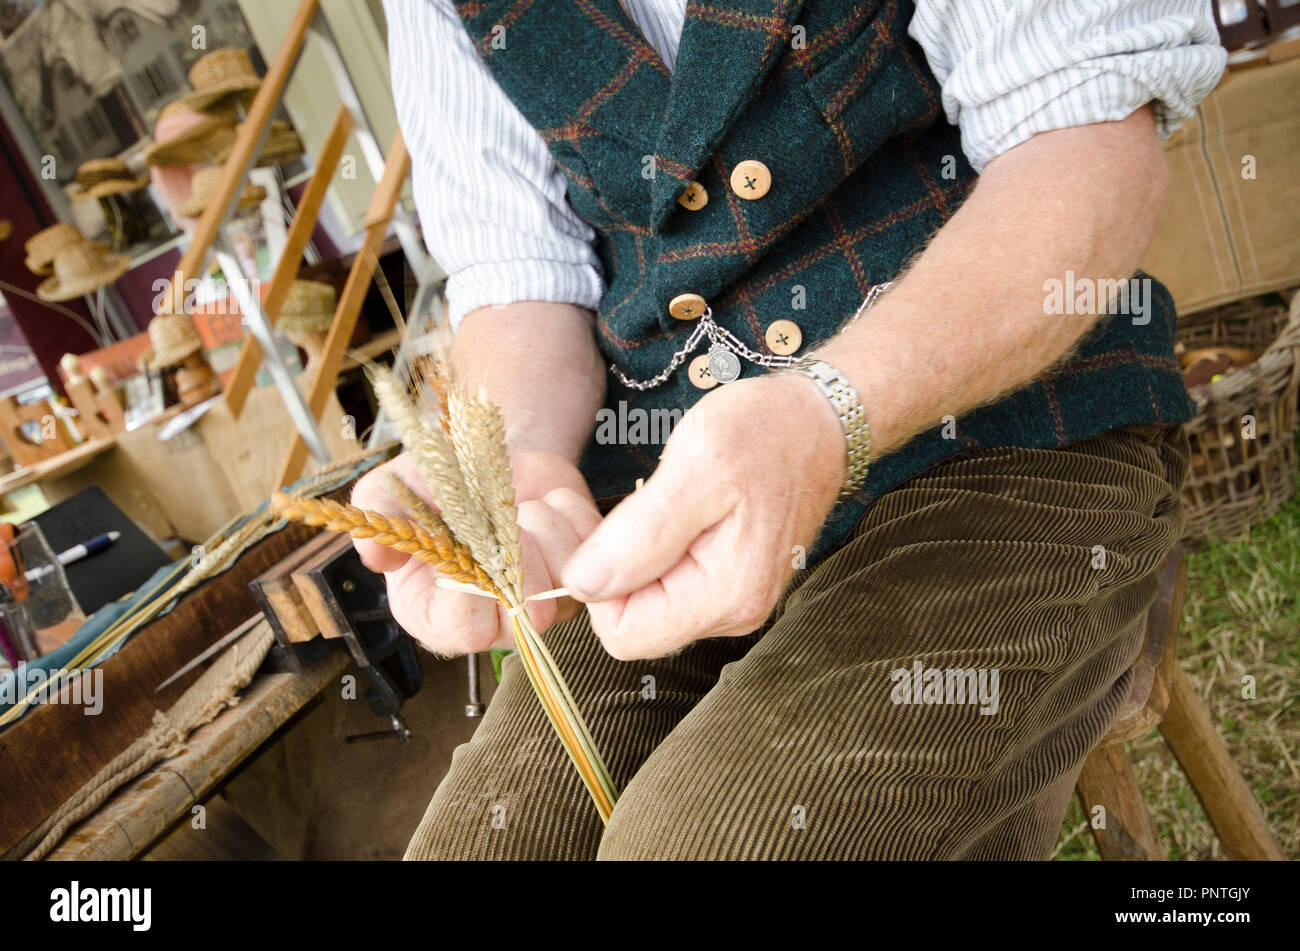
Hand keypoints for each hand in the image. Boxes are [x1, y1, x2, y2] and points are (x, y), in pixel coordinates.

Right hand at [351, 448, 601, 654]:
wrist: (489, 462)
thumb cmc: (437, 486)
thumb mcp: (395, 489)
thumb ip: (379, 516)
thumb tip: (377, 556)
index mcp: (440, 613)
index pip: (464, 632)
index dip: (472, 593)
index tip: (469, 549)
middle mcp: (497, 619)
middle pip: (527, 615)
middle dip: (518, 554)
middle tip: (504, 518)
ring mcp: (545, 598)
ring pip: (564, 582)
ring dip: (544, 528)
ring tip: (521, 506)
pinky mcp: (582, 568)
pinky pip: (593, 549)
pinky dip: (570, 512)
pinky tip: (548, 500)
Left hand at [562, 372, 846, 659]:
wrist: (817, 421)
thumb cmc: (765, 432)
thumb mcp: (695, 467)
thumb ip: (640, 533)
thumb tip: (583, 584)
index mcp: (726, 595)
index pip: (623, 633)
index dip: (592, 583)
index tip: (583, 521)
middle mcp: (731, 612)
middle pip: (630, 622)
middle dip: (597, 570)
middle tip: (583, 505)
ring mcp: (729, 599)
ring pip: (642, 604)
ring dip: (615, 558)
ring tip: (612, 502)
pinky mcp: (723, 581)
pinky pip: (661, 585)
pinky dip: (637, 553)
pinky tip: (640, 512)